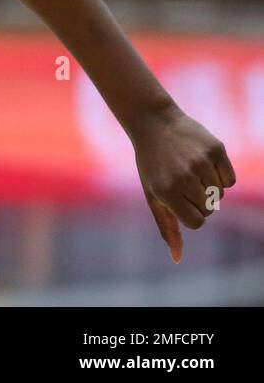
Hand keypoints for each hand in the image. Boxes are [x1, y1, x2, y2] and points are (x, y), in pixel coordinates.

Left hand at [130, 108, 235, 263]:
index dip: (192, 214)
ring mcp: (201, 163)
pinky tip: (203, 162)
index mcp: (166, 192)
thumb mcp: (153, 196)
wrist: (154, 124)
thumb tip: (177, 258)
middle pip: (210, 209)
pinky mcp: (216, 149)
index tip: (181, 201)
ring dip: (210, 187)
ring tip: (190, 169)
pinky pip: (230, 179)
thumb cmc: (152, 165)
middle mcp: (184, 178)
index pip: (198, 222)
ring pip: (221, 194)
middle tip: (182, 181)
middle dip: (199, 200)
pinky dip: (221, 175)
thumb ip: (167, 227)